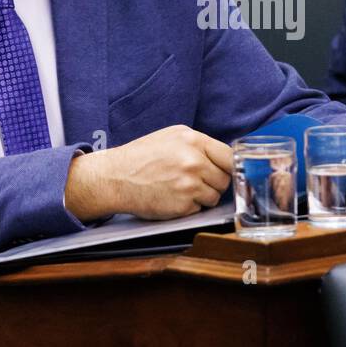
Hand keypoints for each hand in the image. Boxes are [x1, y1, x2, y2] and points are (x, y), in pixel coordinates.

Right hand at [65, 125, 232, 220]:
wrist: (115, 177)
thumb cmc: (142, 156)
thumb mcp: (172, 137)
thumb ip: (199, 145)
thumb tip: (225, 158)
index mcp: (193, 140)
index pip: (230, 156)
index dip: (229, 166)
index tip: (228, 171)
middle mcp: (194, 161)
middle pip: (224, 179)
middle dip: (214, 182)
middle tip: (196, 181)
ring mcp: (189, 184)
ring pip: (214, 196)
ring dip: (202, 196)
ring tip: (180, 188)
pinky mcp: (183, 205)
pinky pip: (199, 209)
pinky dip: (189, 207)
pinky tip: (172, 198)